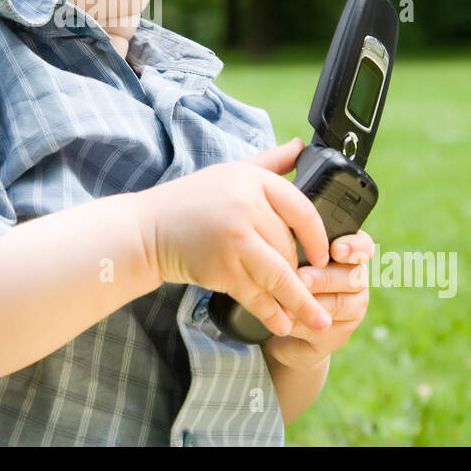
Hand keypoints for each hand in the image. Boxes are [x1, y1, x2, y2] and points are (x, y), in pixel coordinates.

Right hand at [135, 137, 331, 338]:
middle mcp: (246, 206)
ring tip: (319, 322)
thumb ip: (271, 161)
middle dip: (299, 272)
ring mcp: (234, 238)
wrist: (146, 230)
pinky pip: (256, 293)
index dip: (318, 237)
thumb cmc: (190, 201)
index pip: (302, 209)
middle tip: (308, 288)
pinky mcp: (222, 267)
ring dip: (301, 302)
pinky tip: (282, 323)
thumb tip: (303, 147)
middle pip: (289, 246)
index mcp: (253, 180)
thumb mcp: (232, 171)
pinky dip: (271, 311)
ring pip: (279, 275)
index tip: (324, 256)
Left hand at [262, 230, 373, 370]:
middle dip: (323, 278)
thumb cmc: (284, 277)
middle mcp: (356, 280)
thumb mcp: (288, 256)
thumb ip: (295, 243)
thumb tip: (284, 230)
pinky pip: (325, 328)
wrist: (281, 322)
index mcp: (348, 254)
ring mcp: (352, 309)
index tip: (336, 250)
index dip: (354, 248)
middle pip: (352, 277)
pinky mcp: (339, 335)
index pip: (363, 246)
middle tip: (301, 278)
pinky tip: (284, 319)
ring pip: (341, 304)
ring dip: (314, 302)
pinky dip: (302, 323)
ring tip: (289, 301)